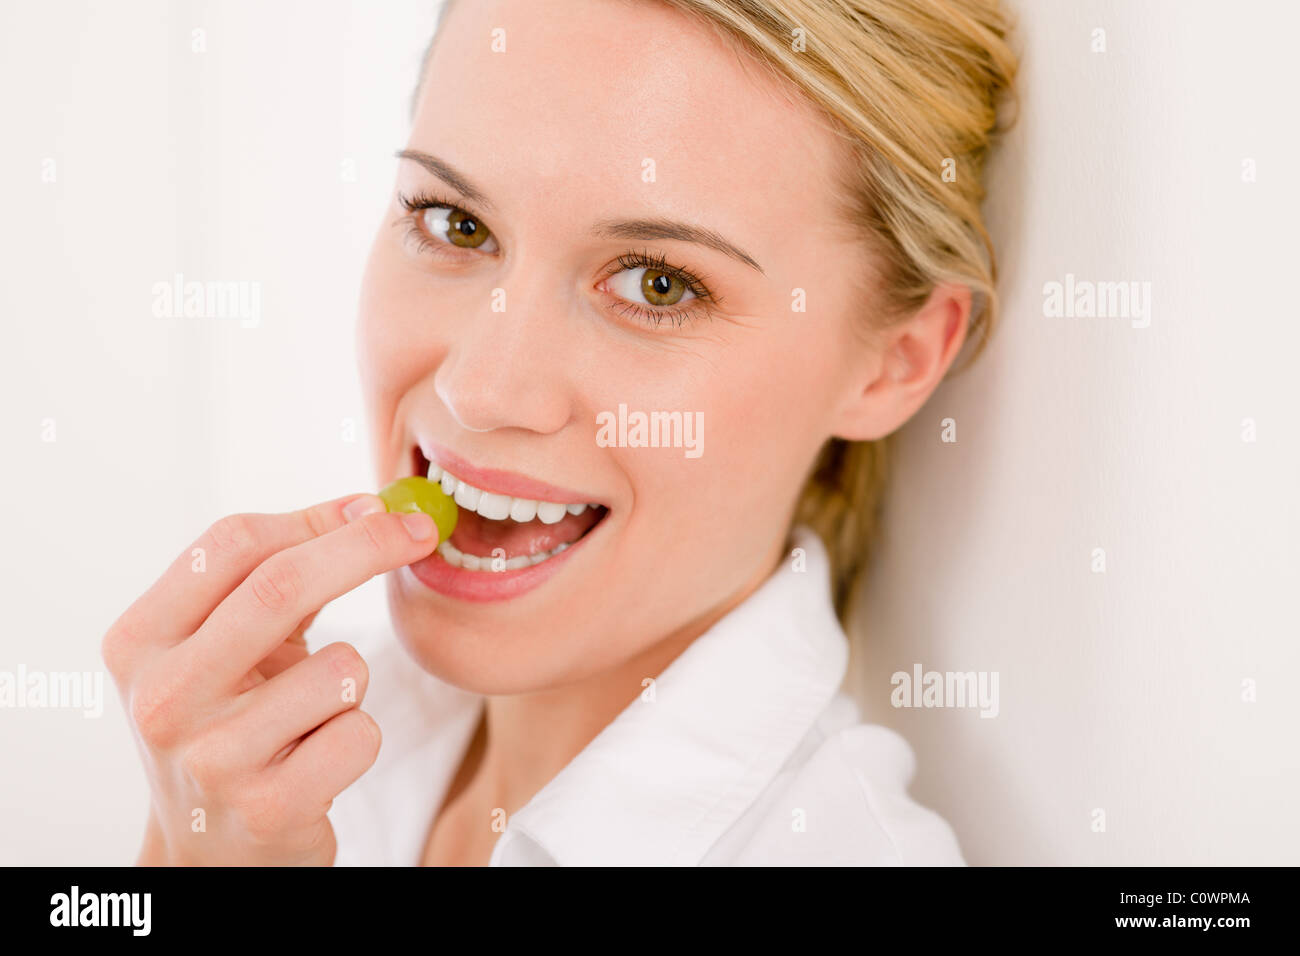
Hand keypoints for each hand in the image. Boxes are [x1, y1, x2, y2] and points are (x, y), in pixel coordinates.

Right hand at [101, 493, 438, 864]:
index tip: (381, 509)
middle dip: (367, 547)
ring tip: (311, 716)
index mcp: (140, 640)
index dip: (319, 517)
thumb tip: (368, 508)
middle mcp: (163, 698)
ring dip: (352, 680)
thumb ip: (284, 574)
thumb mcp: (232, 645)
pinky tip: (317, 762)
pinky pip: (360, 733)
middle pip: (281, 586)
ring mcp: (211, 758)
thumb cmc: (236, 723)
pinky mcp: (267, 809)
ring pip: (340, 668)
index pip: (232, 543)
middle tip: (421, 531)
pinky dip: (358, 737)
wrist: (213, 850)